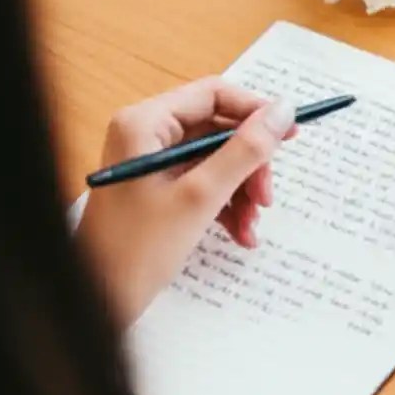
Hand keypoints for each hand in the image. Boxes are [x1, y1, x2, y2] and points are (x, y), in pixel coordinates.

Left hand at [77, 77, 295, 326]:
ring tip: (251, 225)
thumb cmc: (137, 249)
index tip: (290, 134)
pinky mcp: (159, 189)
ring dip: (242, 191)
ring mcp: (152, 163)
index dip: (256, 112)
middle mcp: (146, 135)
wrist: (103, 300)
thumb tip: (284, 110)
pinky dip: (228, 205)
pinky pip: (206, 183)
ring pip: (218, 160)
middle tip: (266, 197)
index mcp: (145, 123)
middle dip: (250, 165)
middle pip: (219, 130)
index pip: (213, 95)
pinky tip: (240, 234)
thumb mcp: (201, 196)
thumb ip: (246, 151)